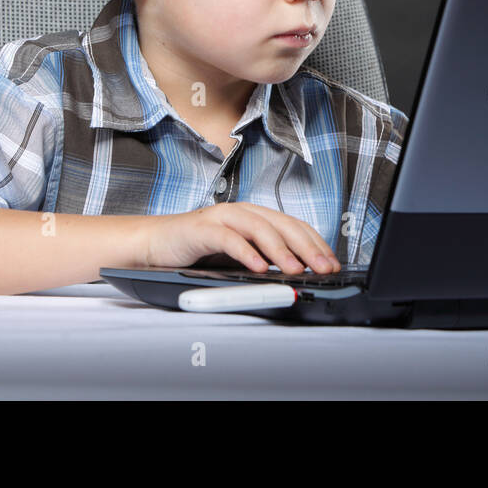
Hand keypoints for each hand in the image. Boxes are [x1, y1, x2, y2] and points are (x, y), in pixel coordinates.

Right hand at [139, 202, 340, 274]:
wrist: (156, 243)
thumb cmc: (199, 249)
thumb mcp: (239, 255)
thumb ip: (264, 258)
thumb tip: (298, 274)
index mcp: (255, 216)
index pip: (294, 226)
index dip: (316, 244)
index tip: (332, 264)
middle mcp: (242, 212)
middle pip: (282, 225)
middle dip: (307, 248)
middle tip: (323, 268)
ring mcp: (222, 217)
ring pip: (259, 228)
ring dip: (280, 250)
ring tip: (295, 269)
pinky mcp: (202, 228)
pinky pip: (229, 238)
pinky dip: (246, 252)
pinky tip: (258, 267)